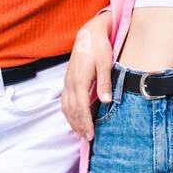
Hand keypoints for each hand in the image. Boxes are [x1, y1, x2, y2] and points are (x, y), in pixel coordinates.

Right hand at [61, 11, 113, 140]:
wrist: (88, 34)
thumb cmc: (99, 47)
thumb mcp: (105, 63)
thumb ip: (105, 82)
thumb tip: (107, 101)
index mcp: (79, 80)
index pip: (81, 108)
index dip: (85, 123)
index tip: (91, 135)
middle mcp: (70, 83)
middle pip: (72, 111)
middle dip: (79, 126)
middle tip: (87, 139)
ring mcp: (67, 82)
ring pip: (66, 107)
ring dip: (72, 121)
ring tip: (81, 133)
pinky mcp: (68, 80)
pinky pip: (65, 101)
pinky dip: (69, 113)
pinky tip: (74, 118)